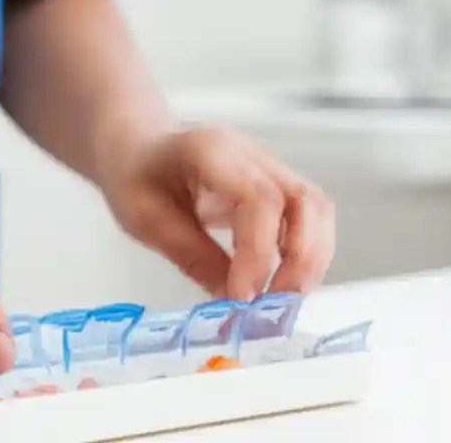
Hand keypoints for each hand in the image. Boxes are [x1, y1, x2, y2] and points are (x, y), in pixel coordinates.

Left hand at [99, 126, 334, 300]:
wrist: (137, 146)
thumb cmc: (134, 175)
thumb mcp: (145, 219)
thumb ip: (193, 257)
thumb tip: (234, 303)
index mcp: (211, 151)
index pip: (259, 200)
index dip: (259, 252)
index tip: (243, 296)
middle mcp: (250, 154)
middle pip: (304, 200)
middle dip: (301, 259)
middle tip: (276, 304)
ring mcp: (268, 166)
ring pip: (316, 209)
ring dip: (311, 259)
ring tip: (282, 298)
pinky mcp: (276, 184)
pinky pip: (307, 217)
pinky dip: (305, 253)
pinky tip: (281, 282)